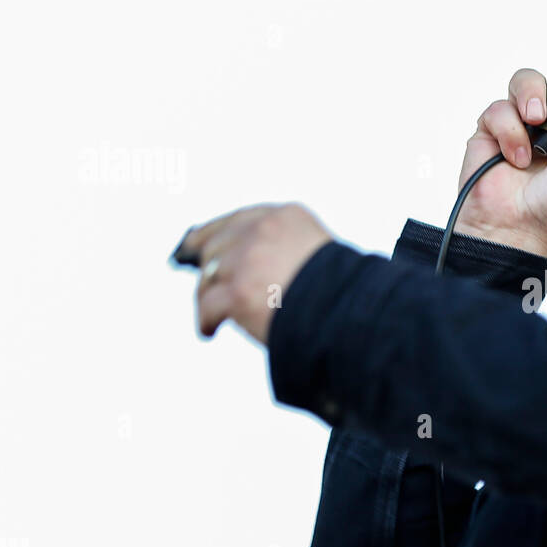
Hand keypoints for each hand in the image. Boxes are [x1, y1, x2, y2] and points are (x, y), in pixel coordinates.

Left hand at [176, 203, 332, 343]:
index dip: (213, 233)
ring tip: (211, 314)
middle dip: (209, 268)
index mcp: (286, 217)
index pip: (239, 218)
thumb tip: (255, 267)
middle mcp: (262, 231)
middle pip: (217, 246)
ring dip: (207, 296)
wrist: (350, 314)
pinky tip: (210, 330)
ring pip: (207, 275)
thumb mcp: (319, 253)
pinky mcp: (237, 292)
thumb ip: (287, 249)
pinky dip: (206, 320)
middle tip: (206, 287)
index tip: (196, 242)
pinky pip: (208, 305)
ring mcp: (247, 260)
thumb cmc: (343, 293)